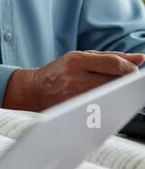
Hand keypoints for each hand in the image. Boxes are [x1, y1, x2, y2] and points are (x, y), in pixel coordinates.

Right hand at [4, 50, 144, 110]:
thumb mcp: (79, 57)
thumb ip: (110, 57)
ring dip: (118, 95)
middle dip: (125, 82)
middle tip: (124, 83)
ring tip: (111, 92)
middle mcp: (74, 78)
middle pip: (115, 82)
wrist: (33, 90)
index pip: (113, 64)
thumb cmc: (58, 72)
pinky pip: (102, 109)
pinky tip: (103, 102)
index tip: (133, 72)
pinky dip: (108, 105)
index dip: (129, 68)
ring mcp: (74, 97)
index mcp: (76, 61)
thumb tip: (139, 58)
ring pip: (111, 97)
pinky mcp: (75, 111)